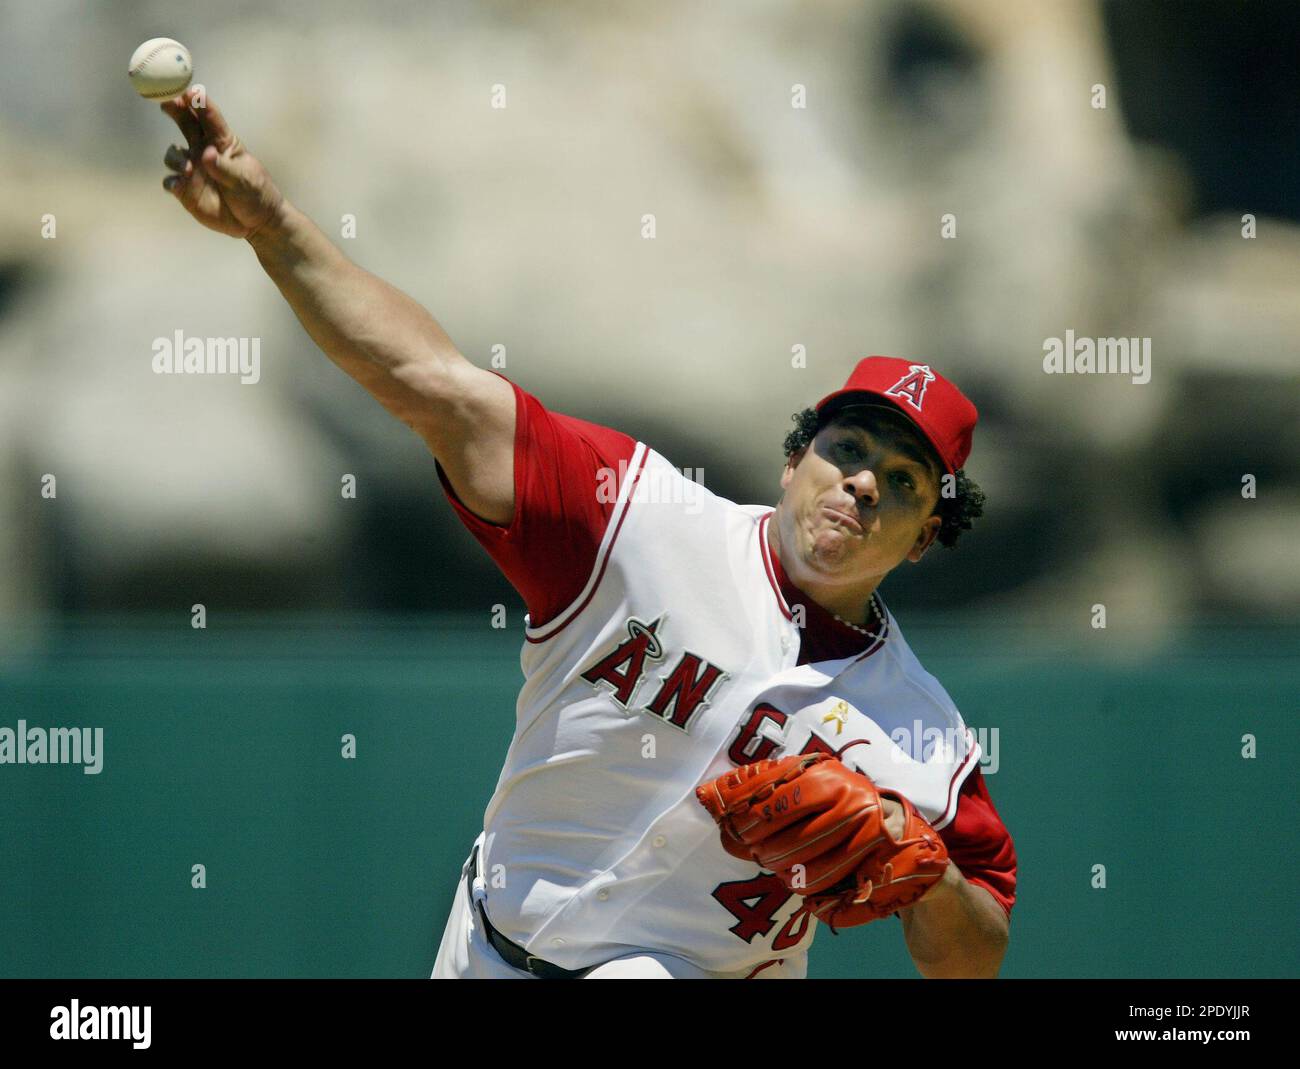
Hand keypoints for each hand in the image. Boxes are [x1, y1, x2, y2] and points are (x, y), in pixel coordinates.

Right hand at [160, 87, 284, 239]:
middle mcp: (203, 150)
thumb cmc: (255, 194)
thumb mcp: (245, 181)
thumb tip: (206, 154)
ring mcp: (193, 168)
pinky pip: (171, 181)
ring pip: (174, 153)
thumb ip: (225, 168)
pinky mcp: (185, 189)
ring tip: (187, 168)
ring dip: (176, 157)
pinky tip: (177, 184)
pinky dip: (171, 181)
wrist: (255, 223)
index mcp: (223, 141)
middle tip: (165, 101)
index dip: (198, 102)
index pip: (209, 117)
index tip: (189, 91)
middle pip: (184, 123)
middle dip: (174, 109)